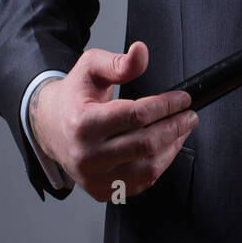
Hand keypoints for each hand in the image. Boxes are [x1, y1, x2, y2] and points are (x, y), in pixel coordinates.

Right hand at [29, 40, 197, 202]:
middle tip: (190, 115)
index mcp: (83, 123)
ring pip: (149, 168)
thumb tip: (141, 52)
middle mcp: (86, 155)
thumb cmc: (75, 97)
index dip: (167, 105)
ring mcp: (94, 177)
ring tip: (182, 130)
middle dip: (176, 126)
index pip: (136, 115)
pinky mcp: (102, 190)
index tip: (183, 98)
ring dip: (173, 147)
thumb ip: (119, 63)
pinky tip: (166, 147)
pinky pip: (143, 182)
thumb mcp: (91, 69)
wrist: (51, 128)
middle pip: (146, 143)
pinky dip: (161, 163)